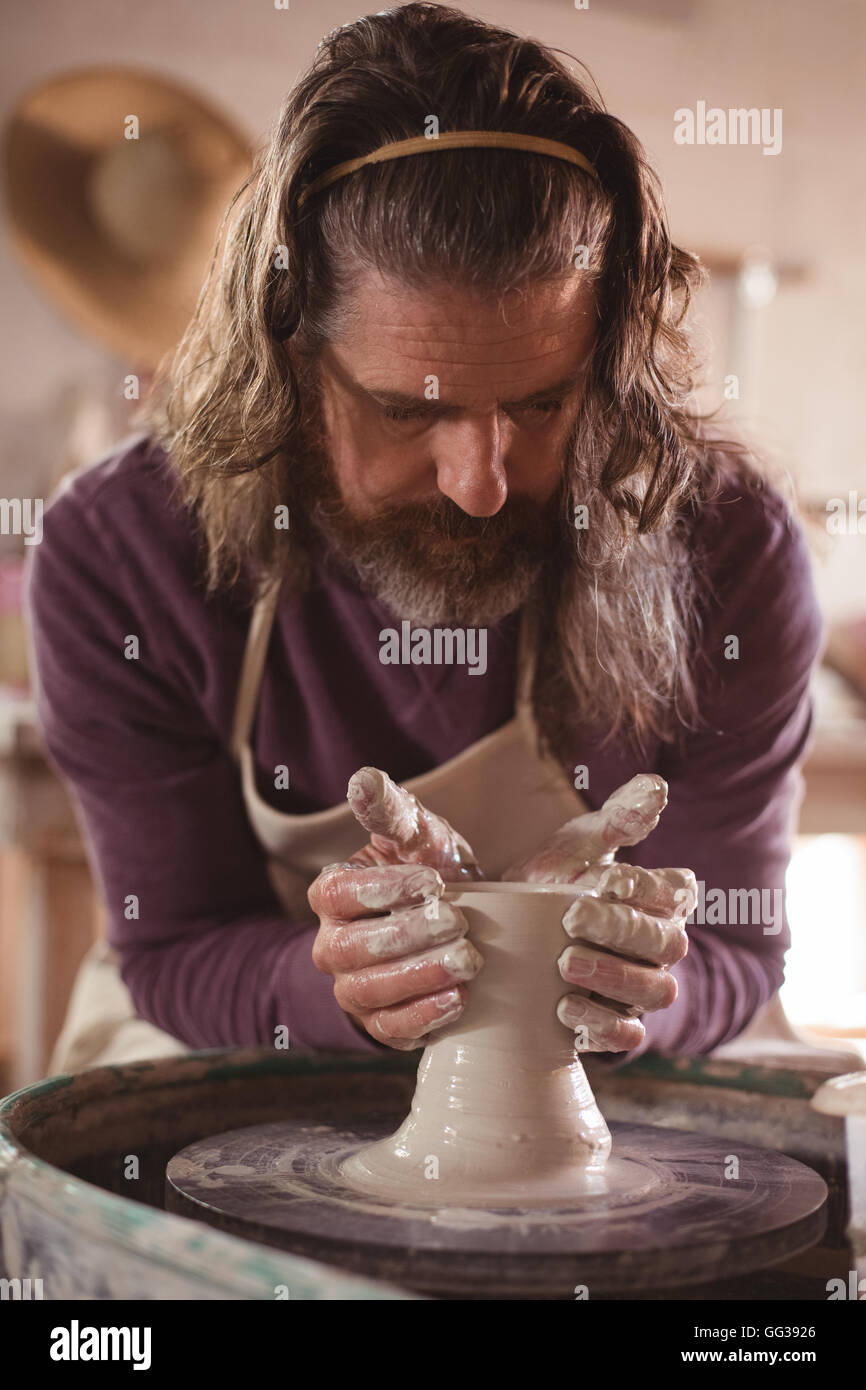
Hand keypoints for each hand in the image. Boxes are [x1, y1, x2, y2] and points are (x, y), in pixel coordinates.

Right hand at [309, 767, 484, 1049]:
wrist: (465, 926)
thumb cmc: (435, 873)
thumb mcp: (422, 836)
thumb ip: (395, 811)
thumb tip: (362, 780)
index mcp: (332, 894)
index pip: (338, 895)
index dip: (384, 890)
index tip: (433, 881)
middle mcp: (331, 946)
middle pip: (351, 949)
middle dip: (408, 936)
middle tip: (460, 923)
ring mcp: (352, 990)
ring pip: (369, 991)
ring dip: (421, 976)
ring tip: (468, 960)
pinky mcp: (380, 1025)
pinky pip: (390, 1030)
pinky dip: (424, 1016)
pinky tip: (459, 1000)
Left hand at [503, 774, 695, 1052]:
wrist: (505, 929)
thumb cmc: (551, 880)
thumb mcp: (577, 845)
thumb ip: (617, 819)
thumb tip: (657, 786)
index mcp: (662, 899)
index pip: (676, 894)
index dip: (648, 889)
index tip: (608, 880)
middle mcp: (661, 945)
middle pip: (666, 945)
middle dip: (621, 932)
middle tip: (571, 919)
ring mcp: (641, 988)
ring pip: (655, 992)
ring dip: (613, 978)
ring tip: (565, 962)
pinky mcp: (615, 1024)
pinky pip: (626, 1035)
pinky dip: (601, 1024)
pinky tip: (563, 1009)